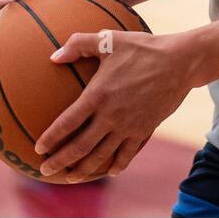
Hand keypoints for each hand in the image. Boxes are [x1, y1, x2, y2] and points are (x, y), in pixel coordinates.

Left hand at [36, 31, 193, 180]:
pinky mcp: (145, 130)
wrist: (180, 62)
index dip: (51, 138)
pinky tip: (109, 171)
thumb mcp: (108, 39)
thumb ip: (78, 44)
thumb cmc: (142, 48)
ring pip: (102, 156)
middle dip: (60, 162)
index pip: (68, 123)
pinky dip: (117, 165)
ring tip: (71, 178)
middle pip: (80, 147)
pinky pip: (128, 154)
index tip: (39, 148)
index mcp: (98, 95)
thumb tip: (54, 56)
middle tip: (45, 171)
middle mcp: (111, 116)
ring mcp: (129, 126)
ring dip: (84, 170)